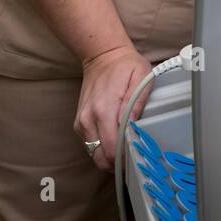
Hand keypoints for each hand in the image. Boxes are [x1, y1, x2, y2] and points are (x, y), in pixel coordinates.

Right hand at [75, 43, 152, 170]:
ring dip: (109, 157)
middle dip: (118, 163)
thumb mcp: (140, 77)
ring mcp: (81, 123)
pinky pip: (90, 146)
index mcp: (104, 110)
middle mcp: (89, 120)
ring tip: (127, 152)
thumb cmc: (125, 66)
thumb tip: (133, 126)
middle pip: (101, 157)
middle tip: (135, 159)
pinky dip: (102, 149)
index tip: (139, 158)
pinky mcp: (79, 124)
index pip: (111, 148)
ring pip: (94, 154)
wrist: (101, 57)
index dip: (125, 158)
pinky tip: (115, 143)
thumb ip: (136, 102)